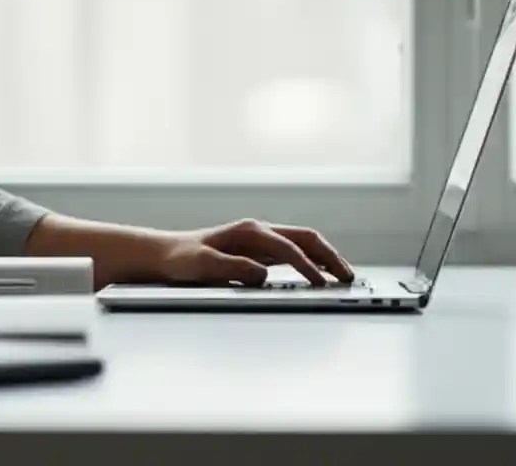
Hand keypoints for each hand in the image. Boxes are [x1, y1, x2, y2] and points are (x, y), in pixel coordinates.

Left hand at [155, 219, 354, 286]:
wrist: (166, 255)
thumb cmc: (181, 259)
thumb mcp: (201, 266)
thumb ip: (232, 269)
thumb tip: (262, 275)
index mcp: (248, 231)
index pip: (287, 248)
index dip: (307, 266)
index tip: (321, 284)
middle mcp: (258, 232)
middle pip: (306, 238)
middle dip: (330, 256)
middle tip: (349, 277)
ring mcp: (259, 241)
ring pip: (303, 244)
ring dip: (325, 258)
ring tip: (344, 277)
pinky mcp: (258, 252)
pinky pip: (293, 253)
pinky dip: (312, 262)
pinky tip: (321, 275)